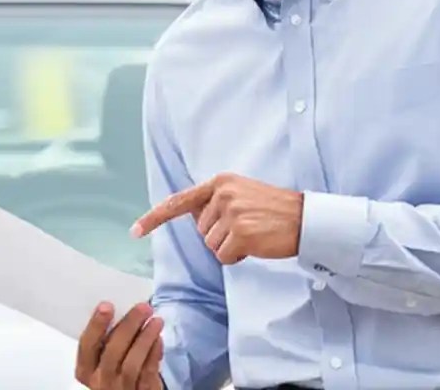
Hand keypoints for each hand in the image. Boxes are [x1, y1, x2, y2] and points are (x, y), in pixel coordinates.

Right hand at [75, 301, 164, 389]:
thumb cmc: (117, 371)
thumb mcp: (104, 360)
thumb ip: (109, 340)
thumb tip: (125, 310)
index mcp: (86, 369)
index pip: (87, 346)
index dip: (96, 325)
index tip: (107, 305)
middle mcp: (101, 381)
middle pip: (112, 353)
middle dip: (128, 326)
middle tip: (143, 308)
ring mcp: (122, 389)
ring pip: (131, 364)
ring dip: (145, 338)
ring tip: (156, 320)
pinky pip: (148, 373)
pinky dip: (154, 354)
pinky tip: (159, 338)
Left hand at [130, 172, 303, 264]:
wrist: (305, 218)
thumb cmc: (275, 210)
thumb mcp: (242, 193)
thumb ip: (215, 201)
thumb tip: (192, 214)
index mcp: (220, 182)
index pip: (179, 201)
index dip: (154, 218)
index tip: (135, 231)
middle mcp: (222, 194)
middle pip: (201, 230)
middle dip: (220, 236)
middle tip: (247, 227)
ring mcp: (230, 213)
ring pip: (211, 246)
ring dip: (230, 247)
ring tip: (254, 234)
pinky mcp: (239, 233)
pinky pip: (224, 257)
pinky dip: (238, 257)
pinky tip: (256, 245)